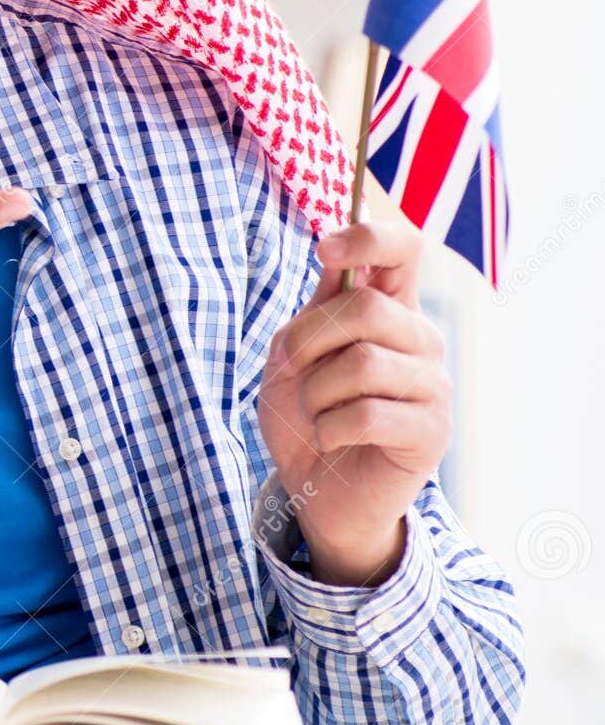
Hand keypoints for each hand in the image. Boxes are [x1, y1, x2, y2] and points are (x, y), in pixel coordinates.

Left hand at [256, 220, 450, 586]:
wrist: (314, 488)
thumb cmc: (304, 413)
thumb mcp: (296, 352)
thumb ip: (319, 306)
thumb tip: (336, 251)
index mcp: (389, 309)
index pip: (405, 249)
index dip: (369, 236)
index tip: (324, 249)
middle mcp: (420, 340)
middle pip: (368, 307)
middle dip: (309, 338)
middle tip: (292, 369)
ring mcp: (433, 387)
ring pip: (363, 363)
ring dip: (315, 392)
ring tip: (315, 412)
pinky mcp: (432, 433)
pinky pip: (369, 415)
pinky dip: (330, 429)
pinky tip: (331, 439)